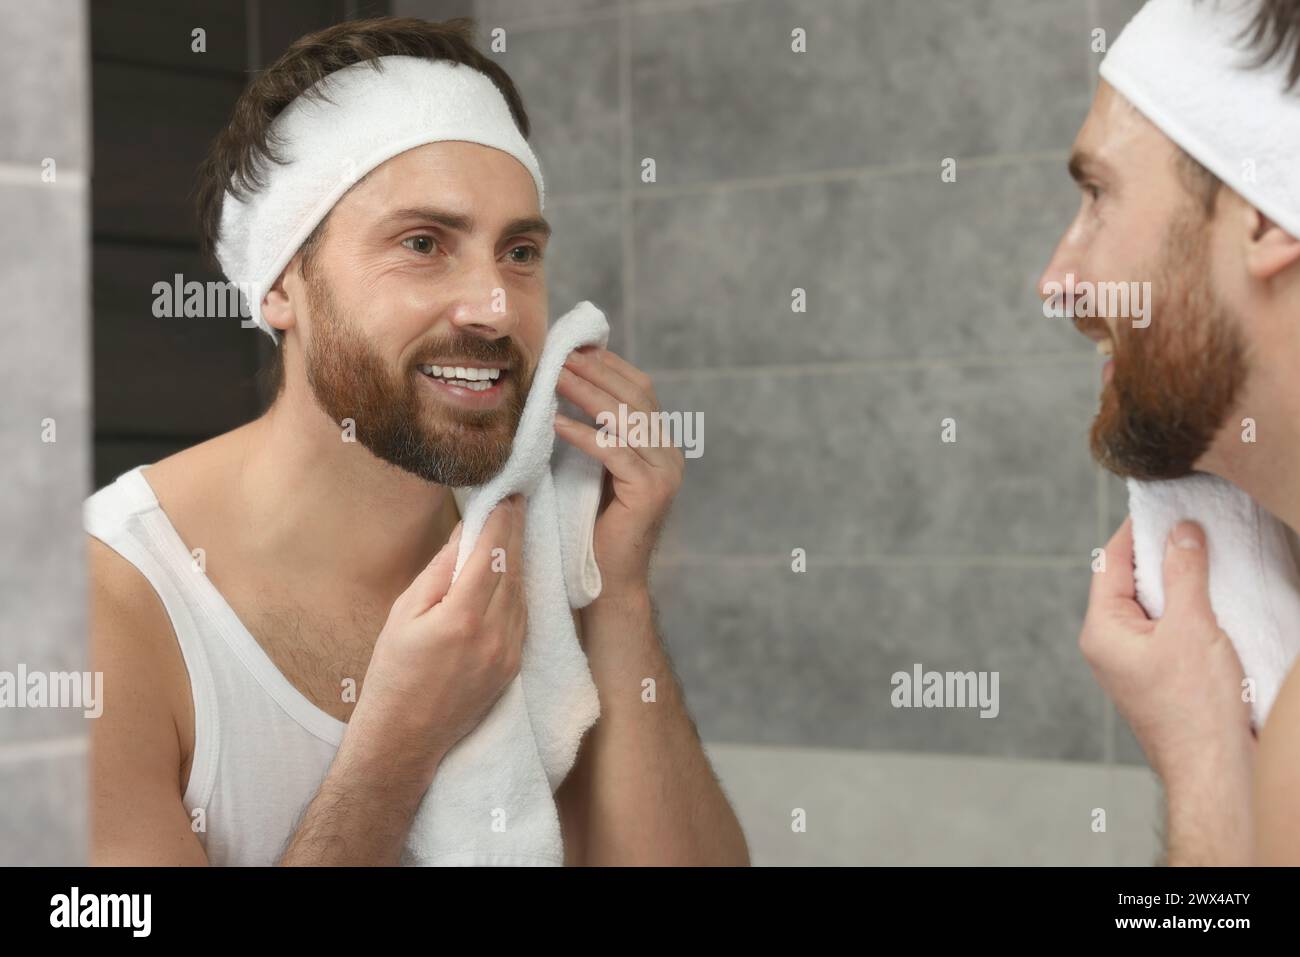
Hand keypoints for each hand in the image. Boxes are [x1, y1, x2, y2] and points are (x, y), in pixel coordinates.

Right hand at [348, 495, 527, 780]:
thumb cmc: (393, 673)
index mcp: (463, 617)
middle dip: (515, 532)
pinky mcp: (513, 665)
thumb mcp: (404, 613)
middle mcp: (495, 633)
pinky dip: (517, 588)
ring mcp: (509, 652)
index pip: (492, 553)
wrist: (405, 737)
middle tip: (516, 501)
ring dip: (519, 558)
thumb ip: (440, 571)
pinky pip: (522, 615)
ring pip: (521, 591)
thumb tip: (465, 534)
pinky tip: (511, 571)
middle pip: (513, 568)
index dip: (501, 520)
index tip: (506, 495)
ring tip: (514, 529)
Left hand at [554, 347, 683, 599]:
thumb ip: (596, 432)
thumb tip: (564, 384)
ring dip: (586, 393)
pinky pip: (614, 452)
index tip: (572, 346)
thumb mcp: (594, 468)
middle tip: (559, 353)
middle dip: (595, 372)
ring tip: (554, 377)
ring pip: (626, 419)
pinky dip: (584, 434)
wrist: (609, 580)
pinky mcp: (650, 492)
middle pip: (635, 397)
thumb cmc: (592, 526)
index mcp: (661, 444)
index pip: (639, 389)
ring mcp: (665, 473)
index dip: (607, 365)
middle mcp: (670, 454)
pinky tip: (556, 423)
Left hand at [1080, 516, 1254, 787]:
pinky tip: (1213, 599)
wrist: (1214, 771)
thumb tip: (1181, 531)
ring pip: (1152, 606)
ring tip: (1208, 556)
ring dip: (1178, 582)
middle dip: (1160, 554)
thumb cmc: (1196, 708)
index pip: (1111, 562)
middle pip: (1130, 581)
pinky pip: (1167, 630)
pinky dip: (1187, 610)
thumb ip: (1184, 573)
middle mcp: (1109, 645)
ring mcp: (1132, 662)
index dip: (1137, 530)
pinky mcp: (1157, 676)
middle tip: (1194, 524)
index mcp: (1102, 630)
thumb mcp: (1192, 627)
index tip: (1162, 503)